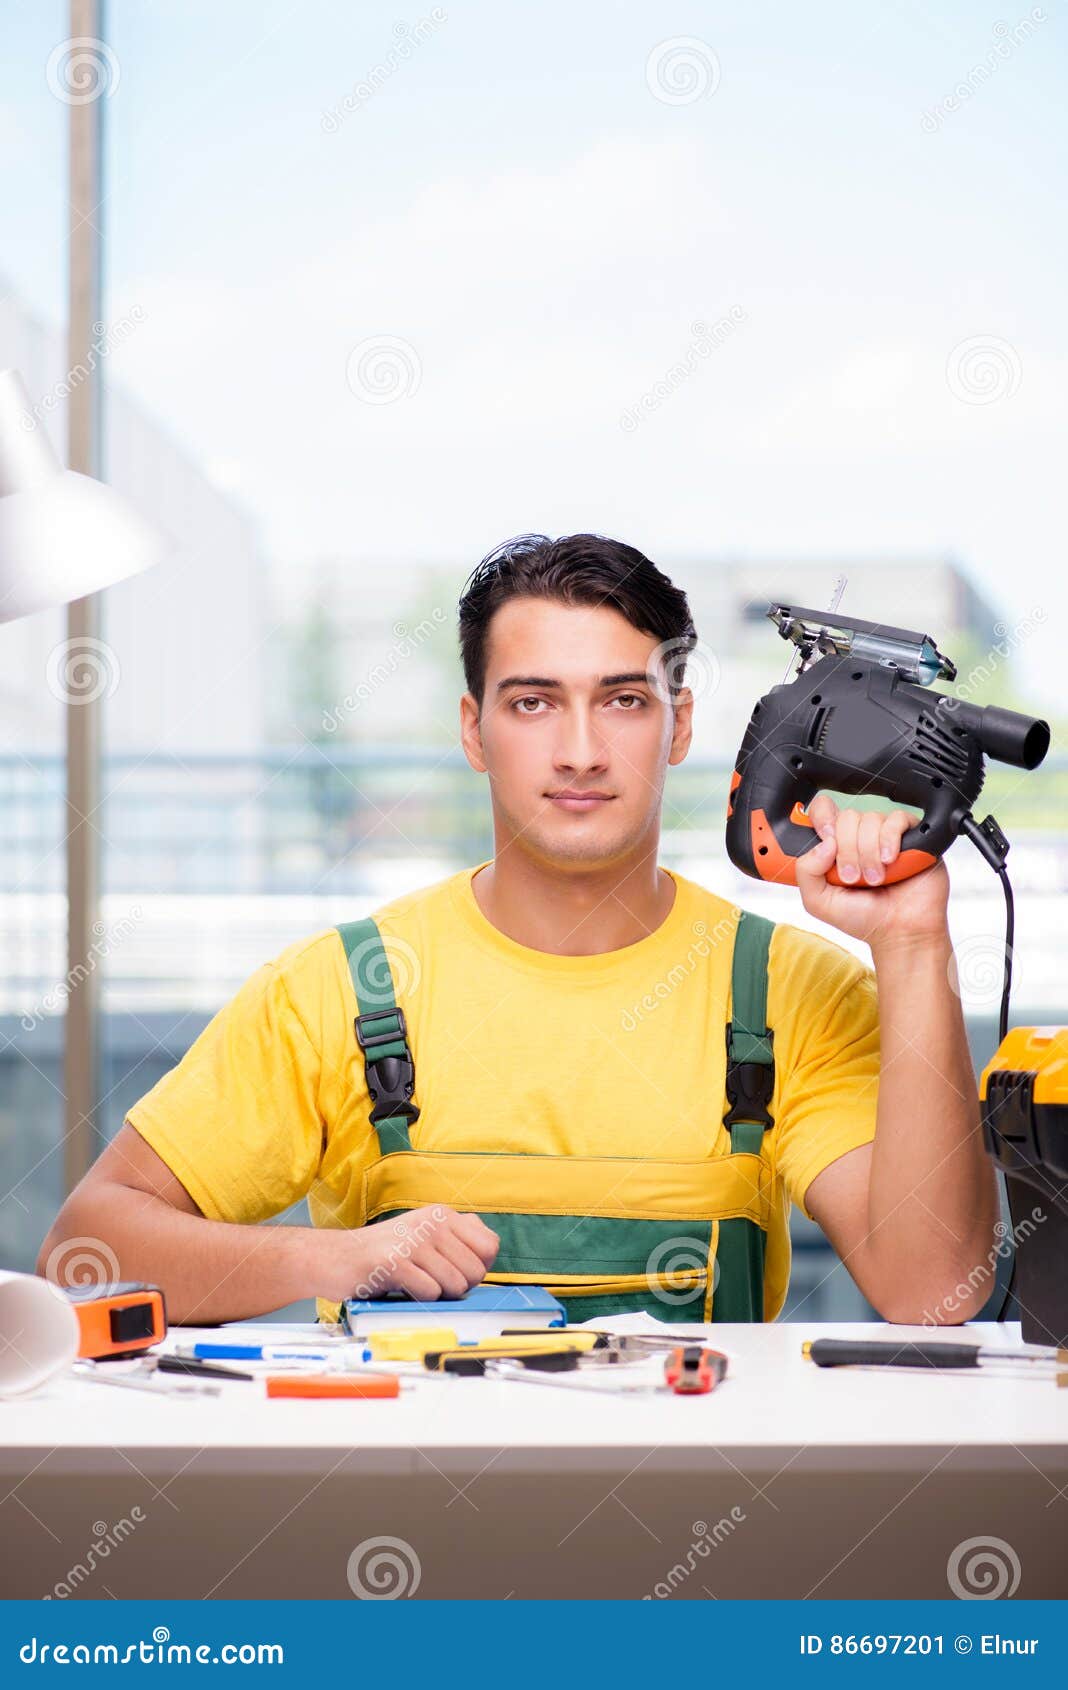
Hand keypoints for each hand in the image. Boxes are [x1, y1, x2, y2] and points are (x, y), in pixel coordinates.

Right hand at [324, 1204, 499, 1302]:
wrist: (338, 1258)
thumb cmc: (386, 1253)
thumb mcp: (425, 1233)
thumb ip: (458, 1236)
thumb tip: (490, 1249)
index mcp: (443, 1215)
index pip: (490, 1247)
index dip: (478, 1267)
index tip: (455, 1269)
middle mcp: (432, 1223)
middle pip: (475, 1271)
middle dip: (457, 1286)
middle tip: (430, 1279)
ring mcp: (414, 1241)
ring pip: (455, 1285)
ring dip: (436, 1294)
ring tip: (414, 1282)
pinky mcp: (396, 1262)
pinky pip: (430, 1292)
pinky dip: (418, 1298)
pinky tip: (401, 1286)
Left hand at [794, 794, 950, 954]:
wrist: (899, 932)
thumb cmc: (863, 917)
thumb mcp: (819, 901)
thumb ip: (806, 871)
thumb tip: (824, 843)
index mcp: (836, 845)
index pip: (823, 810)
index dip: (821, 819)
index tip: (827, 841)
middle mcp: (861, 836)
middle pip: (847, 817)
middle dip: (847, 851)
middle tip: (853, 877)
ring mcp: (886, 834)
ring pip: (871, 819)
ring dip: (868, 853)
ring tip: (875, 879)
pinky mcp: (913, 836)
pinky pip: (897, 820)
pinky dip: (889, 841)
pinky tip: (890, 862)